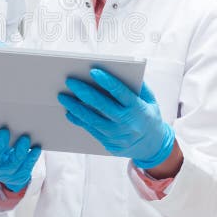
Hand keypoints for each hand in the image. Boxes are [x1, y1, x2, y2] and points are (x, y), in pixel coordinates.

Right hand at [0, 128, 40, 191]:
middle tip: (4, 130)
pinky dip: (31, 157)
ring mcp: (5, 172)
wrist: (8, 172)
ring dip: (19, 151)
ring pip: (12, 164)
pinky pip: (26, 167)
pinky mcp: (18, 175)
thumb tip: (2, 114)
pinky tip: (36, 148)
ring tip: (25, 138)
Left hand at [57, 68, 174, 168]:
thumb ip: (137, 86)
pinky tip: (70, 112)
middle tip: (70, 81)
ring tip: (63, 97)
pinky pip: (92, 130)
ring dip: (76, 107)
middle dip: (85, 92)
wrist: (152, 146)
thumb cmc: (149, 116)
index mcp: (138, 109)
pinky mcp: (110, 144)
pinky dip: (79, 120)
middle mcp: (128, 123)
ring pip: (93, 120)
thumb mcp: (150, 100)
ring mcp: (118, 135)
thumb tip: (120, 70)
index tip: (93, 71)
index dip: (107, 81)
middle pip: (102, 105)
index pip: (121, 93)